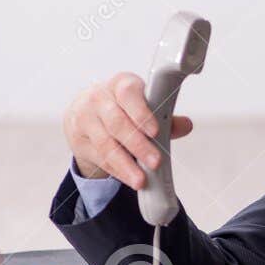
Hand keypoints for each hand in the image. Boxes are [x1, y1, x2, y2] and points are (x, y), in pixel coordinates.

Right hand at [63, 72, 192, 189]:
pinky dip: (117, 170)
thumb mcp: (141, 106)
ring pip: (106, 145)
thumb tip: (186, 125)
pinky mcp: (79, 141)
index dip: (142, 112)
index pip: (128, 94)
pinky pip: (100, 158)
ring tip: (141, 179)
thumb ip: (165, 116)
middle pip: (117, 123)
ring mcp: (85, 119)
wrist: (84, 112)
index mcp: (119, 84)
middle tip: (155, 161)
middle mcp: (99, 99)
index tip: (155, 131)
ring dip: (126, 164)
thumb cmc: (120, 106)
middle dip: (138, 145)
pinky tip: (129, 178)